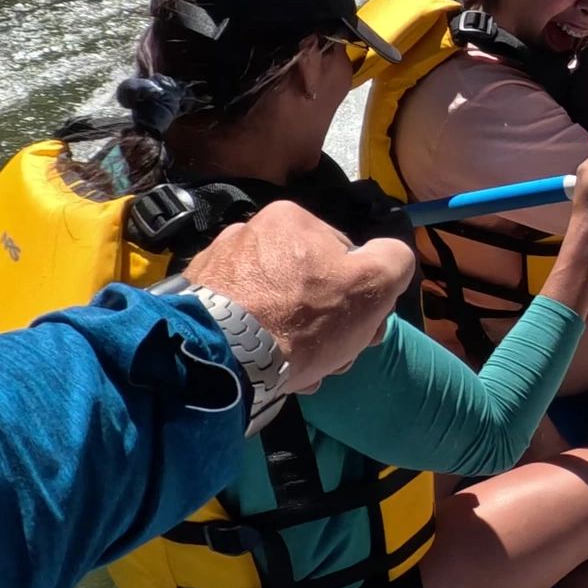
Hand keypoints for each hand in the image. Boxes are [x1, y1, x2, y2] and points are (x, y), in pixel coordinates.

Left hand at [183, 202, 413, 393]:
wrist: (225, 358)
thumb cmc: (304, 318)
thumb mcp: (375, 283)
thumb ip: (394, 259)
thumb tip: (389, 256)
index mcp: (291, 218)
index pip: (344, 258)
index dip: (360, 299)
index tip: (361, 331)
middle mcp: (248, 231)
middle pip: (307, 283)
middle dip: (327, 323)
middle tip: (333, 356)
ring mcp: (216, 265)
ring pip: (275, 304)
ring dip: (295, 336)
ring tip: (300, 369)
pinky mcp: (193, 300)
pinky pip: (242, 319)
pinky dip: (260, 340)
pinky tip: (269, 366)